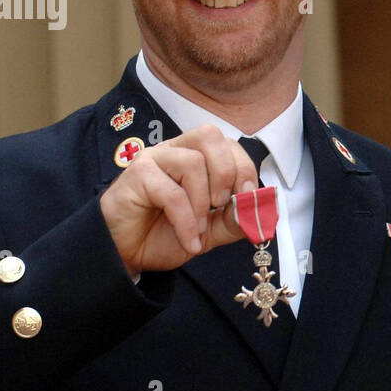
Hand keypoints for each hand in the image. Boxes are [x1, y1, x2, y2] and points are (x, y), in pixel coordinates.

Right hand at [99, 125, 259, 275]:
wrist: (126, 255)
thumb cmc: (164, 235)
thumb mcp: (211, 231)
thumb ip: (236, 218)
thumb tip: (264, 206)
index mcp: (194, 156)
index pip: (227, 143)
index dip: (243, 167)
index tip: (246, 198)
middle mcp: (174, 151)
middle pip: (210, 136)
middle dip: (226, 173)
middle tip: (221, 205)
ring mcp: (153, 159)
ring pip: (192, 162)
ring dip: (202, 202)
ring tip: (197, 227)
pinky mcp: (136, 175)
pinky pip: (172, 192)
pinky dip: (186, 220)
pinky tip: (188, 240)